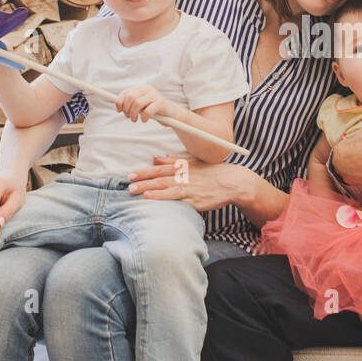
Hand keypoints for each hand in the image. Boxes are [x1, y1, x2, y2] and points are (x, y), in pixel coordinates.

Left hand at [114, 84, 170, 123]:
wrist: (172, 114)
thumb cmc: (154, 110)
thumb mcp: (141, 105)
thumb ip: (131, 103)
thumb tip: (118, 106)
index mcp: (141, 88)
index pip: (126, 92)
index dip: (119, 102)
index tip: (119, 111)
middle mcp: (148, 89)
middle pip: (130, 97)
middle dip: (126, 109)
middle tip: (129, 117)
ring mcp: (155, 95)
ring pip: (137, 103)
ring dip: (133, 114)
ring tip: (134, 120)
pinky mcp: (161, 103)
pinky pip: (147, 111)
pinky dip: (143, 117)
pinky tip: (144, 120)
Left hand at [128, 156, 250, 211]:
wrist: (232, 182)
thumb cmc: (210, 172)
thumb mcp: (192, 163)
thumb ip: (172, 162)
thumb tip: (154, 158)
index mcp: (183, 167)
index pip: (160, 170)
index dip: (145, 172)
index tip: (131, 174)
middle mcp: (185, 177)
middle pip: (161, 180)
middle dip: (144, 182)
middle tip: (129, 184)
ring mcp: (190, 189)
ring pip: (168, 189)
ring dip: (152, 191)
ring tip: (138, 192)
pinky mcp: (196, 201)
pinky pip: (179, 201)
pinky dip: (167, 200)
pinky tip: (157, 202)